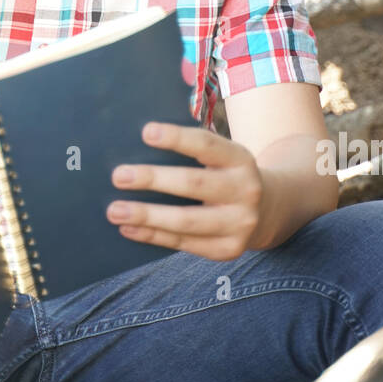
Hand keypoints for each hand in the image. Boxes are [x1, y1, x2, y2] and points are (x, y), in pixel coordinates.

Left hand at [106, 121, 265, 260]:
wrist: (268, 211)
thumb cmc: (225, 175)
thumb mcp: (222, 157)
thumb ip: (192, 152)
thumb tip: (136, 149)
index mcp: (240, 159)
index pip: (206, 145)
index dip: (176, 138)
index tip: (145, 132)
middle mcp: (245, 190)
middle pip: (194, 183)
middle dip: (153, 179)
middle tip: (119, 176)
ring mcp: (240, 223)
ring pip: (186, 220)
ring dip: (146, 216)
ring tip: (114, 210)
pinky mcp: (228, 249)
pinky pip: (184, 243)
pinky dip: (153, 236)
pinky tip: (130, 229)